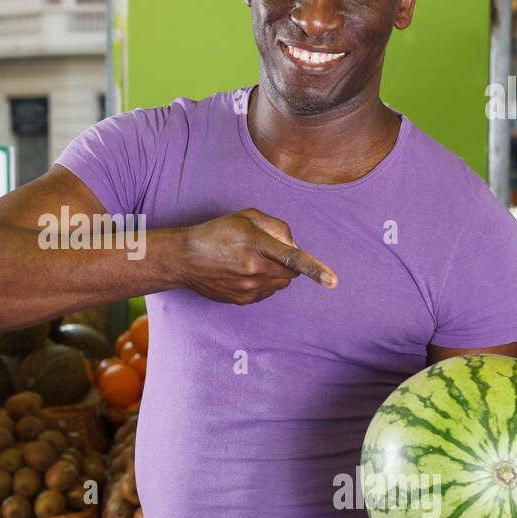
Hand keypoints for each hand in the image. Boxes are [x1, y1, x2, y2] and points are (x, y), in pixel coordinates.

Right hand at [178, 208, 335, 303]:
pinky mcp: (241, 300)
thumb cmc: (216, 232)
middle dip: (288, 264)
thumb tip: (295, 245)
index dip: (315, 269)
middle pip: (290, 274)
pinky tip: (243, 273)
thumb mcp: (246, 217)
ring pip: (280, 285)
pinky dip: (263, 283)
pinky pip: (266, 294)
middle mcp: (251, 269)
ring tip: (252, 261)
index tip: (333, 281)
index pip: (292, 257)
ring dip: (276, 274)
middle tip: (269, 252)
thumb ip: (276, 226)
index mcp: (254, 244)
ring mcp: (246, 288)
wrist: (184, 259)